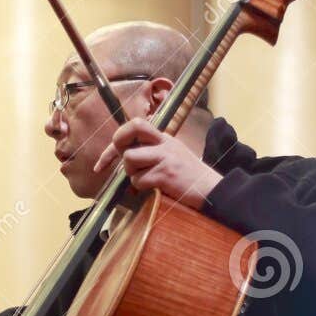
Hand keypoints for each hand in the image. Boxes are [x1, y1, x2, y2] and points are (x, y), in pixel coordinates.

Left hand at [94, 117, 219, 208]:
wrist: (212, 190)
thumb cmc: (190, 177)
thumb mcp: (173, 155)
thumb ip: (153, 151)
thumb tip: (126, 156)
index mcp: (164, 138)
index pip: (136, 124)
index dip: (116, 139)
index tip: (103, 162)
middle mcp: (164, 142)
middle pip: (130, 130)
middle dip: (118, 147)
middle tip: (125, 162)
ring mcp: (165, 157)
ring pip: (130, 158)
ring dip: (132, 174)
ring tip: (147, 180)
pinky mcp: (165, 174)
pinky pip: (138, 179)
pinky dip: (141, 188)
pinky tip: (154, 189)